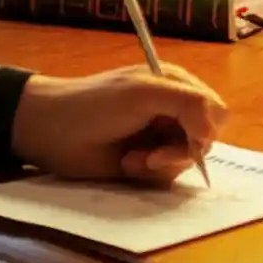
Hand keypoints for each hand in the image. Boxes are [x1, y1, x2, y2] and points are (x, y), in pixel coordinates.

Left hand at [10, 65, 227, 184]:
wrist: (47, 130)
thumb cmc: (95, 104)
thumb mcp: (146, 93)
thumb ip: (188, 103)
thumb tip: (212, 133)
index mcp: (178, 86)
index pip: (216, 110)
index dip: (206, 128)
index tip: (189, 139)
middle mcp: (173, 112)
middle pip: (205, 139)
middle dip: (181, 151)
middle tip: (154, 154)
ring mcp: (159, 138)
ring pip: (186, 161)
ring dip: (161, 164)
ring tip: (132, 159)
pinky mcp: (145, 162)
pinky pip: (166, 176)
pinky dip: (148, 174)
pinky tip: (126, 165)